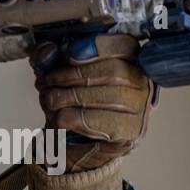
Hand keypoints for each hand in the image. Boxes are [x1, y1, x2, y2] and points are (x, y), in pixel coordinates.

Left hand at [31, 33, 155, 171]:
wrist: (71, 143)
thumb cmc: (71, 103)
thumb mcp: (56, 72)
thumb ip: (48, 56)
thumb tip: (47, 52)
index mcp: (130, 61)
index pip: (126, 46)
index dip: (98, 47)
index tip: (70, 54)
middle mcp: (142, 84)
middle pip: (114, 71)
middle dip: (74, 75)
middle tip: (50, 81)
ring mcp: (140, 110)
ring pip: (106, 97)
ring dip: (67, 97)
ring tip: (50, 100)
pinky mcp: (129, 133)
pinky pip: (98, 122)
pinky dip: (70, 118)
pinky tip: (60, 119)